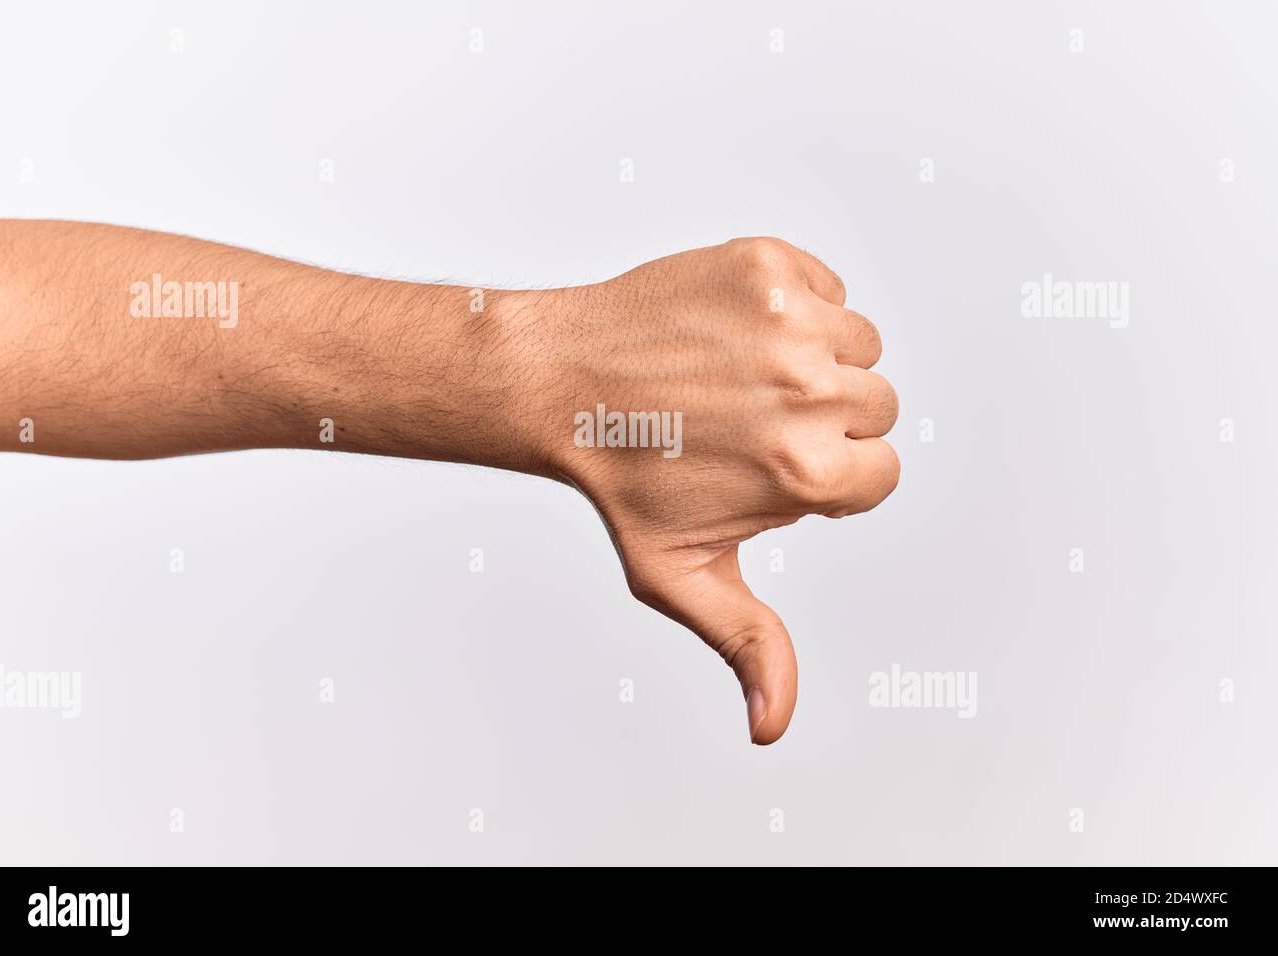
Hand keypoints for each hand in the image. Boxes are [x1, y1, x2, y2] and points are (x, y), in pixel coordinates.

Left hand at [528, 238, 900, 743]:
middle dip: (825, 420)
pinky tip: (737, 336)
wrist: (562, 382)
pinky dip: (799, 306)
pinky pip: (830, 288)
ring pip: (860, 345)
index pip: (880, 475)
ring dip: (816, 362)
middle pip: (878, 407)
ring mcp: (789, 322)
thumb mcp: (683, 575)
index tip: (768, 466)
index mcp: (806, 472)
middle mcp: (807, 392)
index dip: (827, 476)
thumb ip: (747, 644)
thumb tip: (772, 725)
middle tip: (746, 422)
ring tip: (741, 378)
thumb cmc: (622, 477)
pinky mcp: (770, 264)